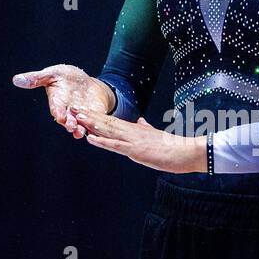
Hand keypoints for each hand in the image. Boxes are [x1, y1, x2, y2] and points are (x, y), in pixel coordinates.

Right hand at [12, 64, 113, 138]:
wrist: (86, 82)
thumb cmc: (66, 77)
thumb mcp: (52, 74)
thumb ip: (36, 79)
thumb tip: (16, 79)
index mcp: (58, 102)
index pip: (57, 109)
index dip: (58, 113)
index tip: (60, 116)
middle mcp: (69, 111)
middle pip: (69, 120)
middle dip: (70, 124)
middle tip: (73, 127)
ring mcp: (82, 114)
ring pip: (82, 124)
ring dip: (82, 128)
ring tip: (82, 132)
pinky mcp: (95, 114)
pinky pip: (96, 120)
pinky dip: (97, 123)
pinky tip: (99, 124)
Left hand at [71, 109, 204, 173]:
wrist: (185, 151)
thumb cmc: (172, 146)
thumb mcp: (156, 134)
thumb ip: (147, 128)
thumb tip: (142, 121)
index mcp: (135, 128)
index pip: (112, 120)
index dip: (96, 115)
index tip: (84, 109)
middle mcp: (131, 131)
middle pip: (106, 122)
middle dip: (89, 115)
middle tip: (73, 108)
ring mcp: (132, 140)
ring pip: (108, 130)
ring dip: (91, 124)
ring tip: (77, 117)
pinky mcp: (136, 150)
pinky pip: (115, 145)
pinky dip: (101, 142)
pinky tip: (90, 138)